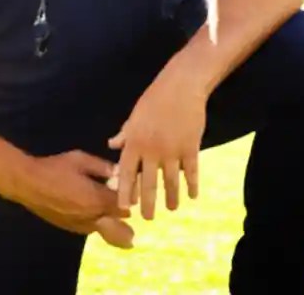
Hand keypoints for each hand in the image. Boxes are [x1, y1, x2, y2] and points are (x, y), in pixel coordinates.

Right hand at [17, 150, 135, 248]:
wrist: (28, 183)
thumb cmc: (55, 168)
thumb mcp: (80, 159)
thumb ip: (102, 167)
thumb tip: (118, 171)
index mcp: (97, 199)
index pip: (124, 205)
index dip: (130, 199)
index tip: (132, 192)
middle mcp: (92, 216)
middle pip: (118, 227)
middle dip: (124, 220)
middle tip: (128, 216)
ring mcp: (80, 224)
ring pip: (104, 231)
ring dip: (111, 225)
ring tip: (116, 221)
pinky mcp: (69, 227)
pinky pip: (90, 229)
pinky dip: (97, 224)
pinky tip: (96, 217)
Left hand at [109, 69, 207, 219]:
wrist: (182, 86)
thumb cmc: (155, 99)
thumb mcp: (135, 116)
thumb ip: (125, 134)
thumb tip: (111, 144)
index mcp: (135, 142)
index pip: (127, 172)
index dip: (125, 191)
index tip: (124, 208)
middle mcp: (152, 150)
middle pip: (148, 183)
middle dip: (147, 203)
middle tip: (148, 218)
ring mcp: (172, 150)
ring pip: (171, 181)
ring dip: (171, 198)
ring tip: (171, 209)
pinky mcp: (191, 147)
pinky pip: (191, 172)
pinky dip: (192, 185)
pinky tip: (192, 195)